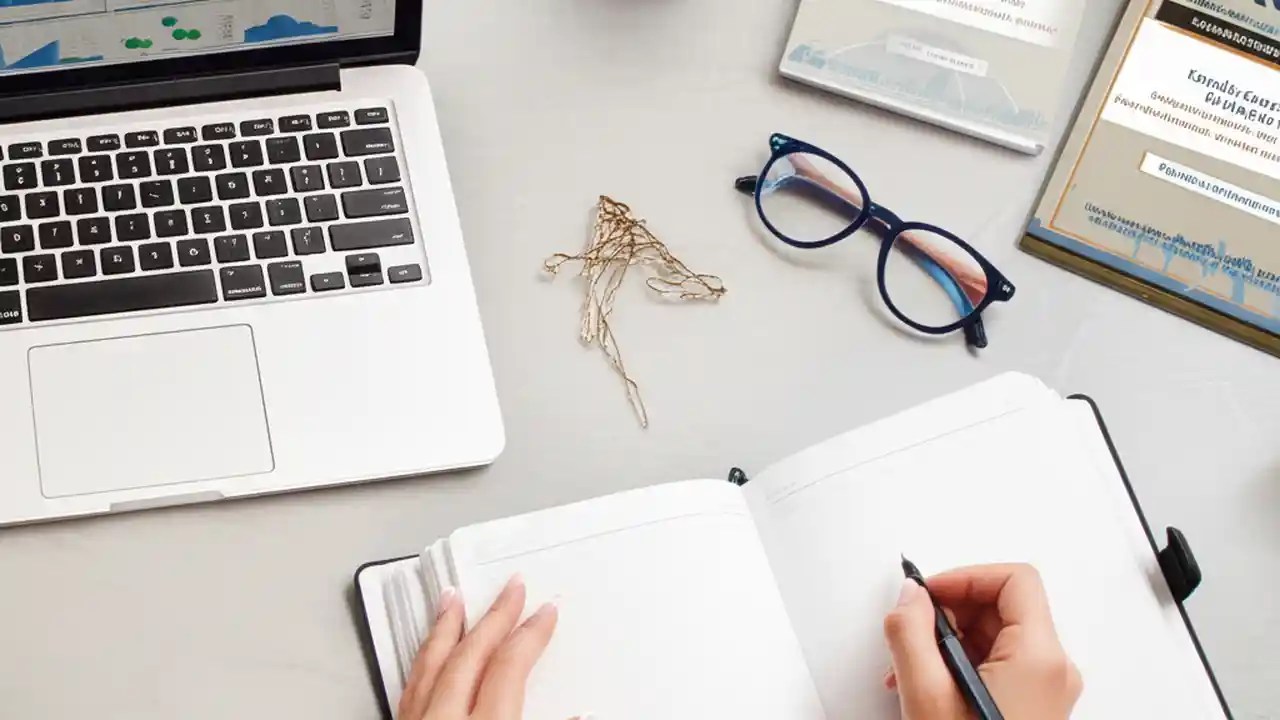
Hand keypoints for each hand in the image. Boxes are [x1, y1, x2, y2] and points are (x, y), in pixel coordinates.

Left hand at [398, 575, 560, 719]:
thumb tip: (581, 713)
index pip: (508, 666)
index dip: (530, 636)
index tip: (546, 613)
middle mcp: (444, 719)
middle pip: (470, 655)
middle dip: (494, 618)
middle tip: (512, 589)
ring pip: (429, 665)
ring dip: (445, 628)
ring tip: (452, 597)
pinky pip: (410, 687)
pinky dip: (422, 661)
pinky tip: (427, 651)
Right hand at [882, 564, 1082, 719]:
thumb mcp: (926, 695)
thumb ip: (910, 633)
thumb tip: (911, 597)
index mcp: (1040, 658)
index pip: (1014, 579)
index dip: (965, 576)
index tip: (928, 593)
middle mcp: (1054, 670)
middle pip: (1004, 605)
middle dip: (950, 611)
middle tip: (913, 629)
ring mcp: (1046, 690)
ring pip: (998, 635)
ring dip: (949, 640)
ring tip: (912, 667)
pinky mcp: (1033, 706)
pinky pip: (998, 663)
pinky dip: (960, 663)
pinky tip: (929, 685)